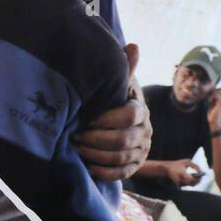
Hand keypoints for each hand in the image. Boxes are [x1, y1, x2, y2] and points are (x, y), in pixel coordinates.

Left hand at [74, 43, 151, 181]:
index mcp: (141, 109)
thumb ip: (125, 68)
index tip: (86, 118)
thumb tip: (133, 46)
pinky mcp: (136, 165)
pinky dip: (104, 172)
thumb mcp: (118, 83)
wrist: (119, 121)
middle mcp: (146, 131)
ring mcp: (142, 150)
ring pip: (121, 157)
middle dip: (95, 139)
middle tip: (74, 136)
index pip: (129, 115)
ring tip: (76, 148)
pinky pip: (122, 174)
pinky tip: (87, 166)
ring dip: (96, 154)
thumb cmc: (113, 98)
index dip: (106, 118)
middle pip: (123, 139)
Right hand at [158, 159, 202, 185]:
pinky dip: (190, 182)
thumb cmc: (176, 164)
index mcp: (183, 174)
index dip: (198, 178)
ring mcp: (179, 183)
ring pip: (190, 185)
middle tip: (201, 177)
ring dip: (194, 182)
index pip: (193, 179)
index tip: (202, 176)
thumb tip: (201, 170)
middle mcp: (181, 180)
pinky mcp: (179, 184)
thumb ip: (194, 165)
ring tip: (197, 177)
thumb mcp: (186, 161)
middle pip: (192, 184)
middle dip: (197, 181)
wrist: (166, 168)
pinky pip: (187, 184)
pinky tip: (192, 178)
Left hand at [206, 88, 220, 131]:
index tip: (213, 95)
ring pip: (220, 91)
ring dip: (213, 94)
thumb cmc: (213, 114)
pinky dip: (211, 96)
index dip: (220, 90)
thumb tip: (214, 90)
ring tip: (209, 100)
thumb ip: (216, 97)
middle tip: (211, 97)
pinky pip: (217, 94)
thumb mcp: (215, 104)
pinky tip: (209, 101)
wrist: (214, 122)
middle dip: (217, 91)